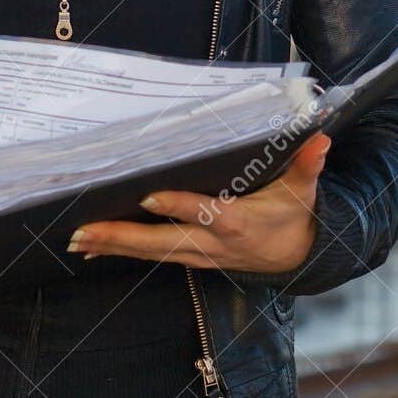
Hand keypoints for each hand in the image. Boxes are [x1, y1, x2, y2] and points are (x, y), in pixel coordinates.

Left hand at [66, 132, 331, 273]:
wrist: (295, 256)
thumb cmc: (293, 215)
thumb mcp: (302, 191)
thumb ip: (307, 166)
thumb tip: (319, 140)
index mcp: (237, 223)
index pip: (204, 214)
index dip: (177, 207)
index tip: (148, 198)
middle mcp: (211, 243)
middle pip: (161, 241)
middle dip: (122, 236)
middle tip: (84, 229)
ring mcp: (197, 254)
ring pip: (149, 252)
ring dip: (112, 245)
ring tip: (77, 238)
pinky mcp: (188, 257)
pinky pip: (149, 256)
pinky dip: (119, 251)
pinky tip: (90, 247)